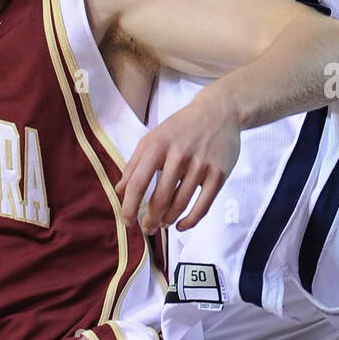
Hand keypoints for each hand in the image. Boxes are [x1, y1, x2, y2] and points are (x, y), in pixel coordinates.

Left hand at [114, 85, 240, 233]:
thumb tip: (119, 190)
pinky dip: (190, 221)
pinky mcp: (218, 174)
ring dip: (168, 220)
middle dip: (150, 219)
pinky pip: (203, 206)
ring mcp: (200, 165)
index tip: (127, 221)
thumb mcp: (154, 137)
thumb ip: (135, 163)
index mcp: (158, 145)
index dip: (129, 206)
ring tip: (163, 223)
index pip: (138, 182)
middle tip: (147, 228)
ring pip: (180, 204)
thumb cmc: (182, 127)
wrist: (219, 111)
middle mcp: (179, 155)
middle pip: (160, 198)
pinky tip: (181, 226)